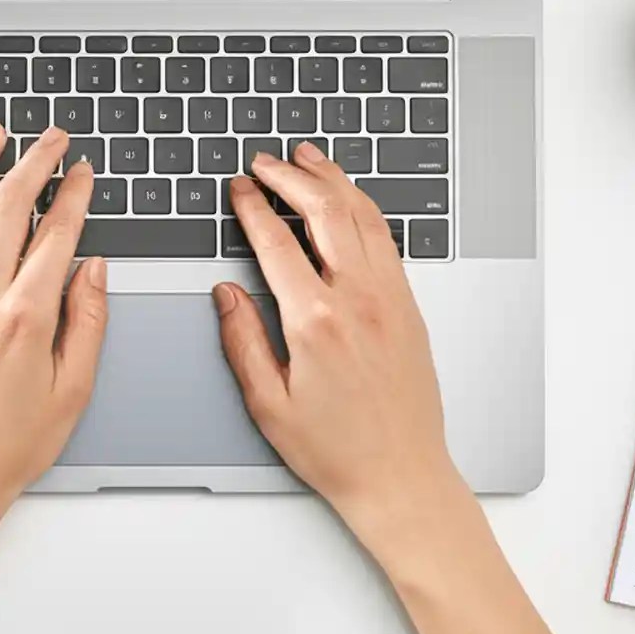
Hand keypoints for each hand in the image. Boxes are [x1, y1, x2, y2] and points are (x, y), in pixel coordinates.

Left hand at [0, 121, 107, 509]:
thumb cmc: (11, 444)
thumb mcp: (74, 389)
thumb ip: (88, 322)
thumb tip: (94, 270)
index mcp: (26, 316)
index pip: (55, 232)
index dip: (73, 193)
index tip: (83, 171)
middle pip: (7, 207)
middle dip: (33, 162)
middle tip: (52, 138)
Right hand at [214, 143, 461, 525]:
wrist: (400, 475)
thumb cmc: (337, 450)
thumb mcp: (268, 404)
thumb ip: (242, 340)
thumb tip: (225, 293)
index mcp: (315, 321)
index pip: (276, 242)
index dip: (252, 207)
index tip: (238, 188)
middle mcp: (358, 300)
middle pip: (324, 212)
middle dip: (291, 177)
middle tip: (266, 162)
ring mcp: (390, 298)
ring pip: (363, 216)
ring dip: (333, 180)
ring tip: (309, 158)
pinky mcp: (409, 306)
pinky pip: (386, 240)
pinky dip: (364, 208)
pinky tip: (349, 201)